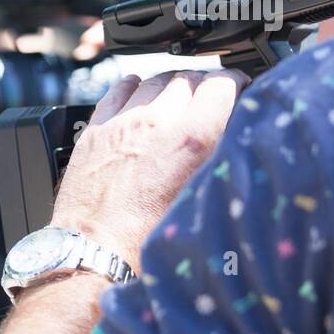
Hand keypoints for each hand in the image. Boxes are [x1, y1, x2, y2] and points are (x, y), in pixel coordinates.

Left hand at [50, 69, 248, 267]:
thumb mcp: (203, 201)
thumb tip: (235, 139)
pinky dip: (134, 88)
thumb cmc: (148, 242)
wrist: (95, 254)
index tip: (238, 91)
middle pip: (189, 79)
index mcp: (191, 141)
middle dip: (203, 86)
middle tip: (209, 102)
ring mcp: (122, 124)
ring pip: (154, 80)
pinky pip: (118, 90)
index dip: (236, 84)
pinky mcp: (96, 130)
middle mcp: (156, 124)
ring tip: (177, 101)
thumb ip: (221, 162)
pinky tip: (139, 95)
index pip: (223, 85)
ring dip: (170, 86)